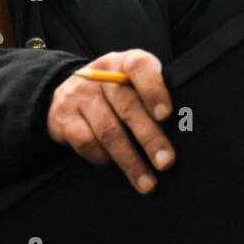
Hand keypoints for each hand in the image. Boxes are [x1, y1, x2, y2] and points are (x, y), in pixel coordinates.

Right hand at [46, 49, 174, 193]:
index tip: (166, 114)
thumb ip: (151, 96)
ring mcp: (80, 95)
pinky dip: (102, 157)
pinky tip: (113, 165)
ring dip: (130, 160)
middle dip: (149, 137)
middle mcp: (101, 75)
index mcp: (124, 62)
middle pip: (127, 106)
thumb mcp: (132, 83)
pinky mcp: (63, 117)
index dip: (153, 89)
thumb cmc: (116, 92)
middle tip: (165, 161)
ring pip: (108, 130)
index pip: (139, 66)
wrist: (69, 92)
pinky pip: (86, 142)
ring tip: (147, 181)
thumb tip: (180, 129)